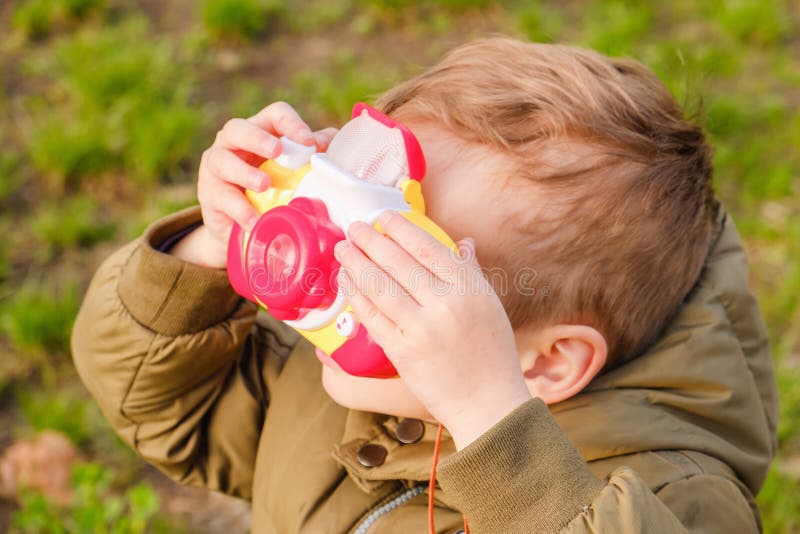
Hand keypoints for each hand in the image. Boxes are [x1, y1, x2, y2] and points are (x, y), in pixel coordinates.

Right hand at [171, 102, 336, 267]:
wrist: (245, 229)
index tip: (309, 142)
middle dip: (257, 138)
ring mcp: (217, 166)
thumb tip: (328, 145)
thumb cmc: (275, 191)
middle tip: (277, 151)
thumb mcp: (295, 171)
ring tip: (264, 184)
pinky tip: (254, 219)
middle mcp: (233, 143)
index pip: (274, 114)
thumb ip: (313, 154)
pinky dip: (239, 209)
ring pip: (222, 160)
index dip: (291, 122)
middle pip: (238, 128)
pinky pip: (222, 197)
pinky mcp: (209, 193)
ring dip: (244, 172)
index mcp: (261, 131)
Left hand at [333, 211, 532, 449]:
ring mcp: (422, 328)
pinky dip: (357, 296)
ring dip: (357, 264)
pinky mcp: (403, 351)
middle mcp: (446, 304)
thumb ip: (471, 272)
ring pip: (381, 287)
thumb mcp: (490, 305)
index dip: (402, 229)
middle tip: (353, 227)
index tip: (384, 217)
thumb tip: (463, 243)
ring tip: (342, 248)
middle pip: (399, 263)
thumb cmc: (492, 353)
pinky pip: (373, 317)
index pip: (429, 248)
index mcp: (470, 288)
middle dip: (372, 241)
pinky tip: (346, 281)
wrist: (488, 402)